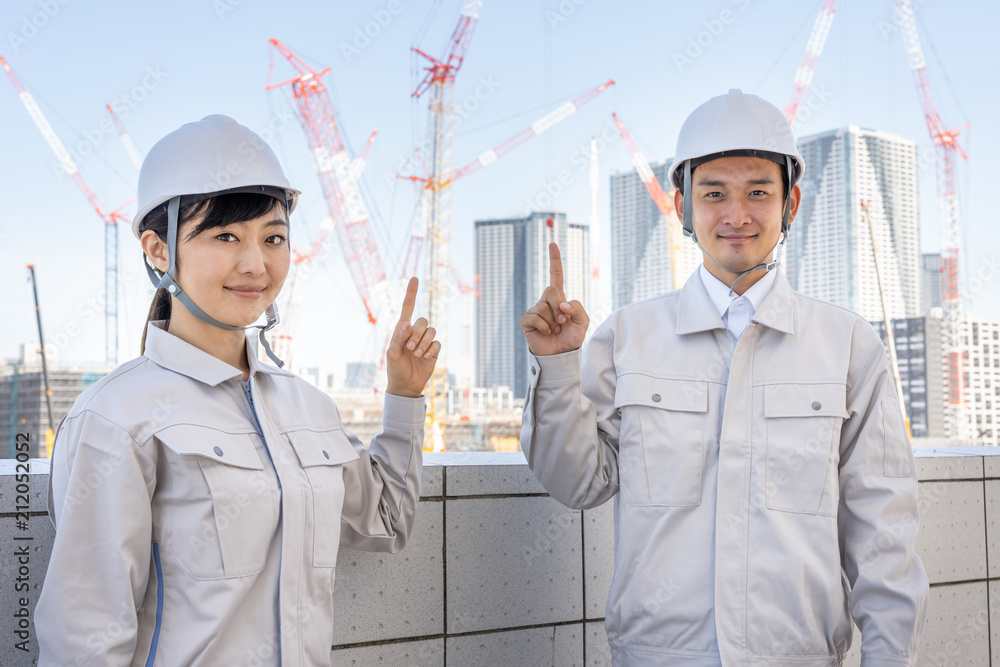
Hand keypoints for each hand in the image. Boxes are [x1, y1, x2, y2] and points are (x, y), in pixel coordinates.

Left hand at [386, 277, 439, 397]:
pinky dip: (431, 349)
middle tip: (410, 348)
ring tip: (417, 354)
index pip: (407, 307)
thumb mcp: (392, 353)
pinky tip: (425, 358)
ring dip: (424, 342)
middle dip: (417, 333)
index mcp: (402, 329)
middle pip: (422, 321)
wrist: (405, 385)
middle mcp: (415, 332)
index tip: (415, 278)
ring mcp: (425, 341)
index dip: (411, 293)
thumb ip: (399, 338)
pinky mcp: (434, 350)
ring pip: (431, 331)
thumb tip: (407, 324)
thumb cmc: (395, 368)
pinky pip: (437, 343)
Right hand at [520, 242, 588, 355]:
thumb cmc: (571, 337)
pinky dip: (545, 327)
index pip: (556, 276)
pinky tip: (546, 333)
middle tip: (562, 321)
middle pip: (551, 290)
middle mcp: (545, 301)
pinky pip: (536, 317)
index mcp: (559, 298)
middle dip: (560, 306)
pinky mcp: (526, 320)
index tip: (553, 243)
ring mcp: (535, 310)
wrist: (561, 355)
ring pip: (544, 306)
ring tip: (554, 330)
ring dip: (554, 321)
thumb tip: (562, 303)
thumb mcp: (582, 321)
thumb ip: (577, 307)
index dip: (555, 260)